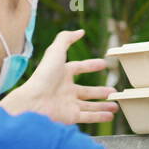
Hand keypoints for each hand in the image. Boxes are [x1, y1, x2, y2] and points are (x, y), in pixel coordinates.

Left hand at [0, 29, 117, 124]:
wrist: (33, 102)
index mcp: (61, 74)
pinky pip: (88, 117)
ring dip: (103, 106)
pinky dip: (100, 117)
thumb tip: (80, 31)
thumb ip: (66, 38)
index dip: (90, 65)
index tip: (103, 64)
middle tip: (113, 90)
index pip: (78, 68)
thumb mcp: (55, 52)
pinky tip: (110, 116)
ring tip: (115, 106)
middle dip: (100, 91)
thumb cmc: (43, 76)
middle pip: (86, 91)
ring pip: (89, 106)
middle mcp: (65, 90)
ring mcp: (68, 104)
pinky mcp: (70, 117)